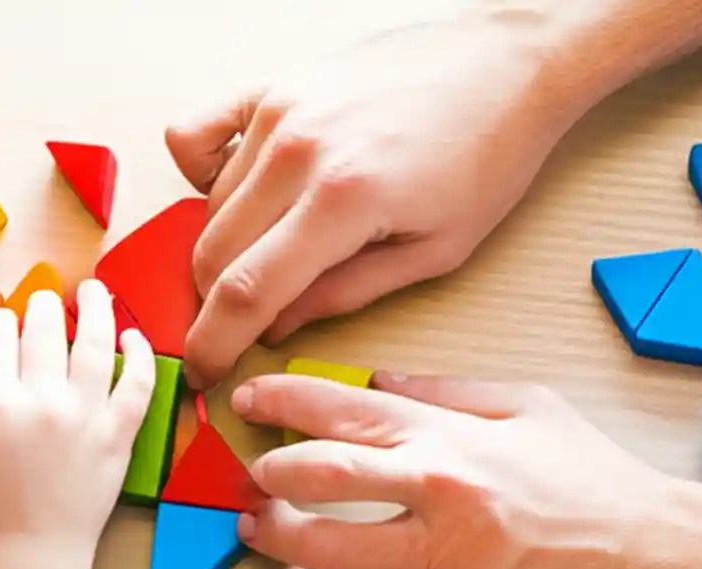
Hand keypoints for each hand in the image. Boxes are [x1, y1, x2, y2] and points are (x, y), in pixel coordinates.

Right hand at [0, 279, 155, 568]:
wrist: (30, 561)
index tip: (4, 322)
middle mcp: (39, 400)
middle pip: (44, 328)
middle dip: (43, 305)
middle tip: (47, 299)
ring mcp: (84, 415)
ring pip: (95, 341)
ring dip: (95, 307)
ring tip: (94, 289)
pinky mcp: (118, 434)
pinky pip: (137, 383)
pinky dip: (139, 354)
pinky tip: (133, 336)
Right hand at [167, 8, 578, 387]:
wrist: (507, 65)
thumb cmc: (486, 152)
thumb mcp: (434, 251)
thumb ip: (344, 294)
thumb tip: (275, 327)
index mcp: (344, 199)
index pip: (246, 291)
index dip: (214, 344)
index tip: (204, 370)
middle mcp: (299, 150)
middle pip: (215, 254)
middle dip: (216, 304)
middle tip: (242, 321)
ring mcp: (279, 112)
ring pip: (209, 208)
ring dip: (226, 246)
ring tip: (277, 248)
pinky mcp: (272, 87)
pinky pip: (193, 137)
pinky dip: (198, 176)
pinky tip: (236, 195)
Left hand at [231, 372, 701, 568]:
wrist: (647, 552)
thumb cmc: (588, 476)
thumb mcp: (524, 403)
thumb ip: (444, 386)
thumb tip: (378, 374)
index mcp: (449, 436)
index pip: (343, 408)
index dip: (281, 400)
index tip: (247, 400)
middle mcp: (439, 490)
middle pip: (322, 474)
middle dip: (266, 470)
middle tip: (243, 472)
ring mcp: (444, 557)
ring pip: (331, 548)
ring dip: (278, 537)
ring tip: (255, 528)